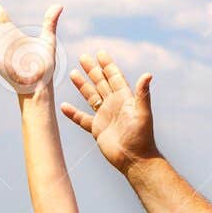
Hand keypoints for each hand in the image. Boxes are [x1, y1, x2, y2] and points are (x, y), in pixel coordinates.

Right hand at [62, 52, 158, 173]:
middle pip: (101, 83)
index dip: (108, 65)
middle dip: (92, 70)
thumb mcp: (142, 113)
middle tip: (82, 57)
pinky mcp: (97, 129)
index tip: (100, 53)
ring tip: (72, 73)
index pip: (114, 77)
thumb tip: (148, 74)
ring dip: (82, 85)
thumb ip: (143, 93)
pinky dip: (73, 113)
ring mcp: (104, 116)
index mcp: (124, 98)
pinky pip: (82, 119)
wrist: (134, 159)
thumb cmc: (141, 137)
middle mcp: (114, 105)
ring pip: (91, 97)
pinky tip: (63, 106)